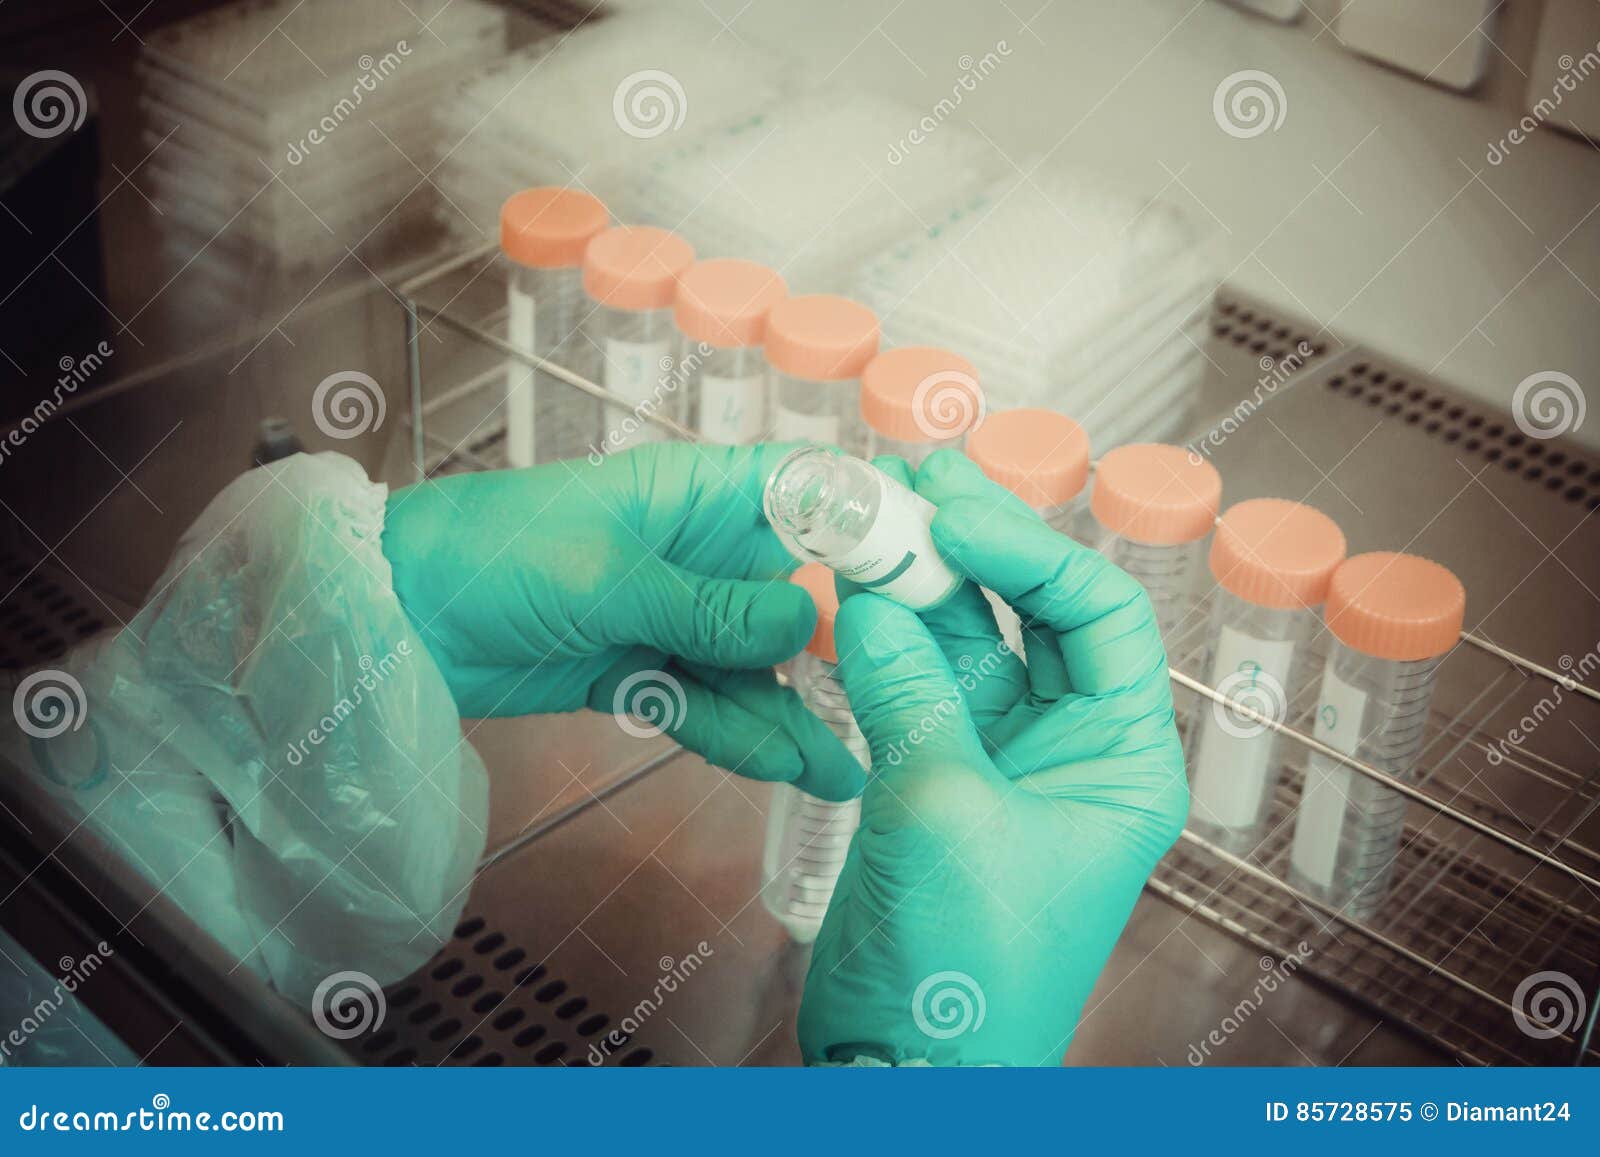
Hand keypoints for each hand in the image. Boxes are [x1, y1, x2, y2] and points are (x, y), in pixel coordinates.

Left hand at [382, 442, 863, 801]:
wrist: (399, 617)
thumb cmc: (495, 553)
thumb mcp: (609, 576)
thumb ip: (709, 605)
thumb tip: (806, 620)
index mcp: (696, 493)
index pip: (807, 494)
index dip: (870, 528)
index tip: (928, 579)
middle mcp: (698, 551)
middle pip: (794, 593)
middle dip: (845, 645)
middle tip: (903, 700)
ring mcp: (672, 614)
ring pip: (754, 664)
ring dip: (797, 714)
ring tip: (851, 766)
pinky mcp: (641, 669)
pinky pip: (707, 703)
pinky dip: (742, 736)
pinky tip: (792, 769)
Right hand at [797, 450, 1186, 1064]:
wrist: (904, 1069)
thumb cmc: (967, 969)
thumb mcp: (943, 809)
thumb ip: (908, 689)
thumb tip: (872, 599)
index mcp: (1122, 758)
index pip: (1099, 614)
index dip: (1031, 550)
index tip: (955, 513)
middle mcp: (1071, 750)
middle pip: (1032, 615)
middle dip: (976, 544)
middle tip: (916, 474)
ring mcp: (998, 761)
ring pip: (965, 642)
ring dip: (920, 581)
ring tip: (872, 511)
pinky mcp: (933, 778)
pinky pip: (914, 684)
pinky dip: (881, 637)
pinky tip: (849, 591)